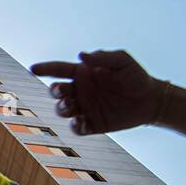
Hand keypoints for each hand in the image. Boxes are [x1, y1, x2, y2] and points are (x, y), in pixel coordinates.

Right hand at [30, 50, 165, 134]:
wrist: (151, 100)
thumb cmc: (136, 76)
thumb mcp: (122, 60)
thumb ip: (103, 57)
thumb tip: (81, 56)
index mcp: (83, 74)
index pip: (59, 70)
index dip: (46, 69)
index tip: (33, 69)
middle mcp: (80, 91)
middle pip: (57, 91)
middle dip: (54, 91)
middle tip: (60, 91)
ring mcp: (85, 108)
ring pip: (62, 110)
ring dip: (61, 108)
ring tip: (69, 105)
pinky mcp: (93, 124)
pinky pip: (78, 127)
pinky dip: (75, 126)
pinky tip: (80, 122)